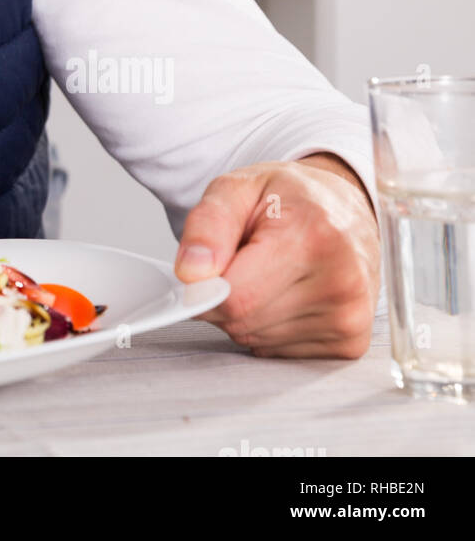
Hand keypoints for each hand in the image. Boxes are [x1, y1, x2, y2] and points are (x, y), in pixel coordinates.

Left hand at [174, 155, 379, 357]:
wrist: (344, 210)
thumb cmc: (289, 198)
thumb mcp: (236, 188)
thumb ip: (207, 225)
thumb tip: (190, 274)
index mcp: (314, 237)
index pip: (235, 295)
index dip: (204, 287)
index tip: (201, 269)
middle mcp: (341, 283)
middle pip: (243, 321)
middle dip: (223, 297)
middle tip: (238, 261)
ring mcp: (350, 319)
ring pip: (257, 339)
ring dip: (245, 313)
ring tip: (266, 273)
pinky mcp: (351, 343)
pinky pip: (278, 352)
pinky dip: (268, 327)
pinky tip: (284, 294)